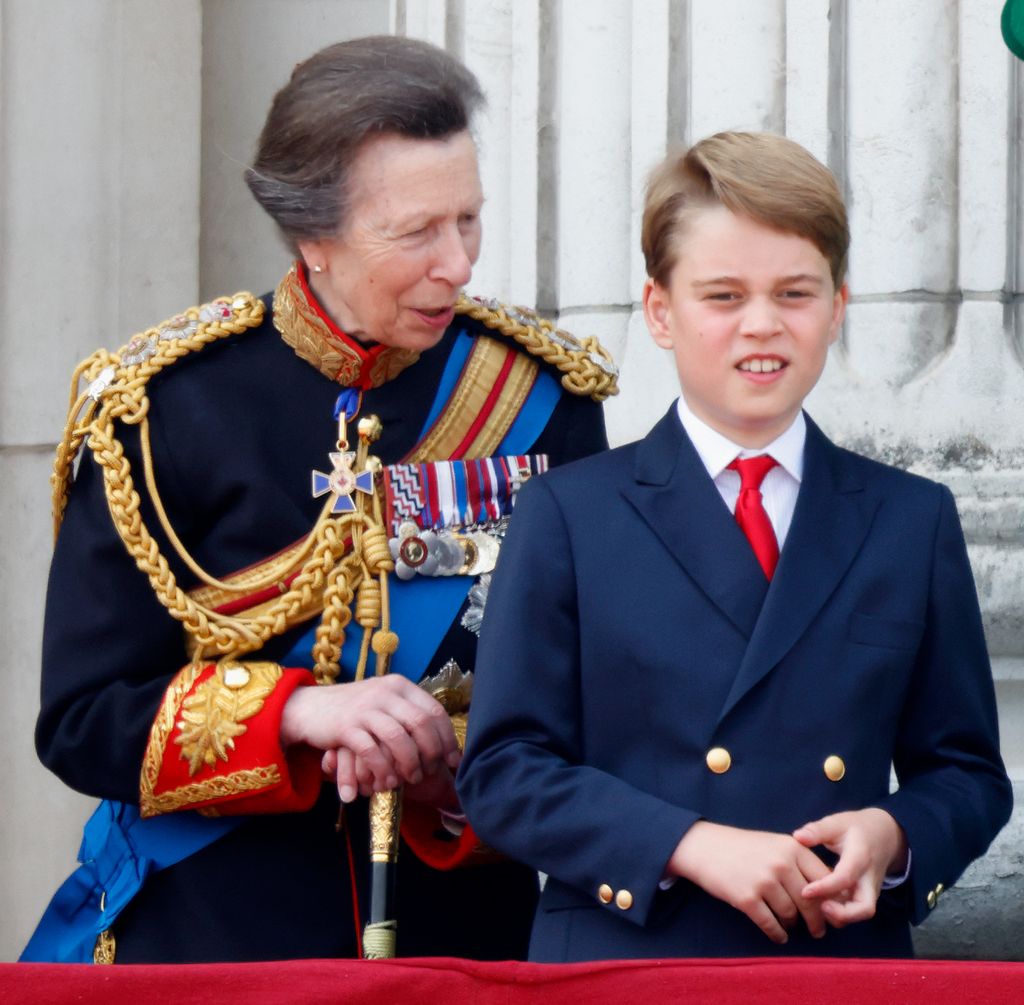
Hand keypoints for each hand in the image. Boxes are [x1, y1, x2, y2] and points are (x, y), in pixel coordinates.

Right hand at [281, 676, 459, 801]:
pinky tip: (386, 781)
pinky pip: (372, 752)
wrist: (310, 707)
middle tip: (430, 772)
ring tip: (410, 779)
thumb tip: (443, 744)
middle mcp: (385, 692)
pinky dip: (383, 770)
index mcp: (400, 686)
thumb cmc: (355, 710)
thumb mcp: (384, 703)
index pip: (434, 710)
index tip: (453, 760)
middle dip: (431, 753)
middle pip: (421, 724)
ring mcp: (365, 708)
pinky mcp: (346, 726)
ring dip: (409, 764)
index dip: (447, 738)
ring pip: (398, 738)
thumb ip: (409, 716)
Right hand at [668, 821, 831, 943]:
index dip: (832, 900)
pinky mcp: (747, 898)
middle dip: (817, 920)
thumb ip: (800, 863)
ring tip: (791, 927)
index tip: (833, 912)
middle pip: (811, 901)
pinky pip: (770, 924)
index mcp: (793, 847)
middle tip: (818, 930)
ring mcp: (763, 881)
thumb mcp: (775, 844)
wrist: (706, 847)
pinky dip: (777, 934)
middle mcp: (781, 863)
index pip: (825, 879)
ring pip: (791, 914)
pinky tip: (779, 935)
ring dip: (794, 926)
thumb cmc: (744, 847)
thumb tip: (829, 892)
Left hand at [793, 808, 907, 926]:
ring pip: (861, 913)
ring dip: (840, 916)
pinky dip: (841, 912)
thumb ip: (817, 830)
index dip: (825, 888)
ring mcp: (870, 890)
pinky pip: (856, 910)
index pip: (845, 878)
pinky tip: (821, 904)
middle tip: (818, 907)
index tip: (805, 892)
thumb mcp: (837, 822)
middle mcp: (869, 879)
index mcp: (860, 857)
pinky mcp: (867, 896)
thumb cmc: (856, 828)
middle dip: (842, 914)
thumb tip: (797, 836)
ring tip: (816, 907)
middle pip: (865, 908)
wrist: (884, 835)